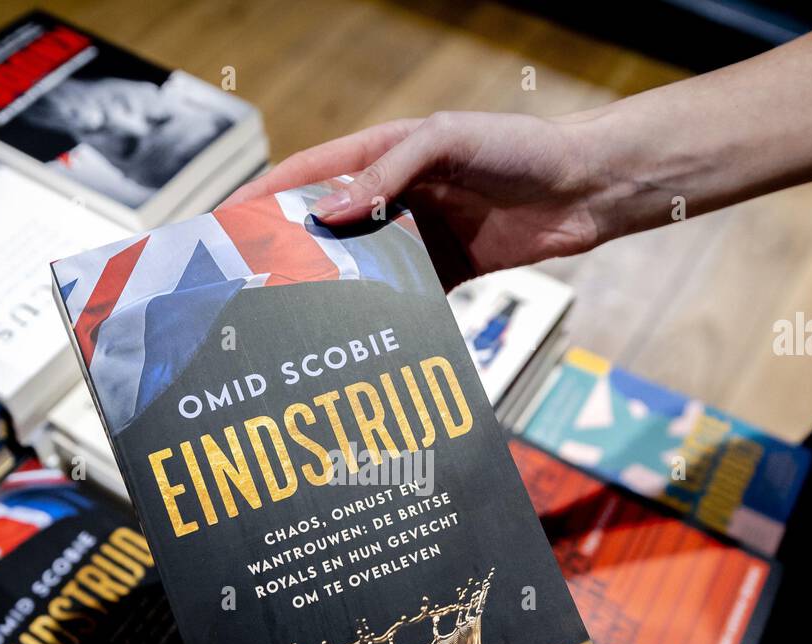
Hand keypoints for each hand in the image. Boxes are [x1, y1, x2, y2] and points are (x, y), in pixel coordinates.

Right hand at [220, 111, 605, 288]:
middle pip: (324, 228)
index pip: (307, 176)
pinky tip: (355, 334)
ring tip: (292, 319)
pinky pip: (401, 296)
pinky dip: (378, 313)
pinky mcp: (444, 272)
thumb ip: (386, 175)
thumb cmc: (519, 147)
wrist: (585, 188)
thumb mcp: (446, 141)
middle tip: (249, 286)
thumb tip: (329, 214)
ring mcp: (416, 236)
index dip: (263, 198)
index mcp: (382, 155)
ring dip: (329, 291)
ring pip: (357, 267)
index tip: (226, 225)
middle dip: (286, 253)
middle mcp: (392, 197)